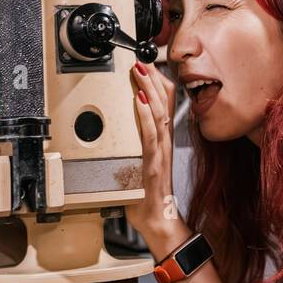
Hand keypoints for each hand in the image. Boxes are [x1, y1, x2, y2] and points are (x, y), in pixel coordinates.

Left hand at [128, 59, 180, 251]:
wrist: (159, 222)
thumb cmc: (147, 197)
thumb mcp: (138, 165)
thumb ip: (133, 148)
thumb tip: (117, 137)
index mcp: (161, 141)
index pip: (165, 104)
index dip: (158, 82)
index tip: (147, 65)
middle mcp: (164, 143)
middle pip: (164, 103)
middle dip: (153, 79)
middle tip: (141, 61)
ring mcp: (160, 153)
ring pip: (159, 114)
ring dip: (149, 91)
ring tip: (139, 73)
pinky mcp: (153, 164)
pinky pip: (151, 136)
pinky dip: (145, 117)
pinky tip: (139, 103)